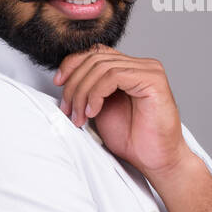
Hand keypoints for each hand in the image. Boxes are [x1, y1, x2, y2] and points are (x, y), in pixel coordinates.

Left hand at [53, 44, 189, 177]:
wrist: (154, 159)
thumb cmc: (130, 138)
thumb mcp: (98, 108)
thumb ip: (87, 90)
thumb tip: (62, 79)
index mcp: (127, 68)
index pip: (94, 52)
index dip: (72, 64)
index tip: (58, 84)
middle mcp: (139, 65)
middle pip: (94, 58)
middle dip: (73, 84)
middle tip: (67, 110)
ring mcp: (148, 70)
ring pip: (101, 67)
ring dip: (82, 93)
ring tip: (79, 116)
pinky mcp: (152, 80)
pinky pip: (114, 76)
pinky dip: (96, 94)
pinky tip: (93, 112)